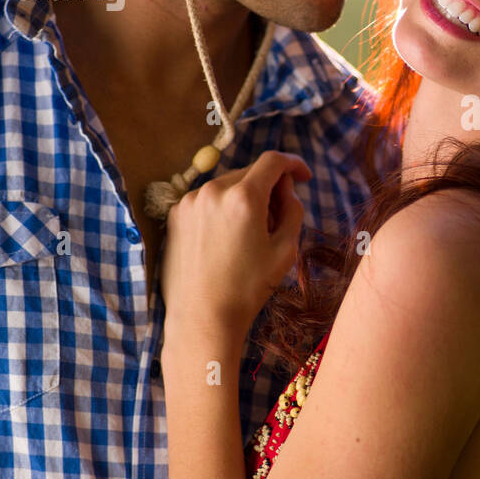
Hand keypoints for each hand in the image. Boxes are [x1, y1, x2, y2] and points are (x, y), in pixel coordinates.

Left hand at [160, 150, 311, 344]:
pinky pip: (208, 201)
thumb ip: (293, 209)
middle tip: (279, 217)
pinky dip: (223, 209)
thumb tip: (286, 189)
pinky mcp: (175, 215)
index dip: (294, 164)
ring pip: (228, 186)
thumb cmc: (248, 288)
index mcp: (243, 197)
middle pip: (251, 173)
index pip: (273, 160)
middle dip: (270, 187)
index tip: (304, 177)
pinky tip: (227, 240)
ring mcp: (189, 202)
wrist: (202, 317)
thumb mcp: (286, 249)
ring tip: (250, 235)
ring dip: (245, 199)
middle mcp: (213, 191)